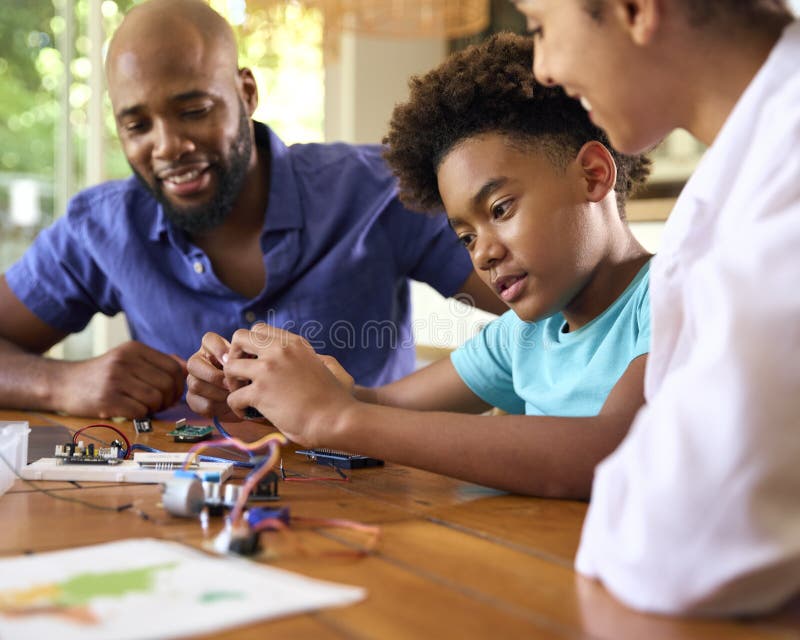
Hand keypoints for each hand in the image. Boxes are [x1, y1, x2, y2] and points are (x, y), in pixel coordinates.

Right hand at [54, 341, 185, 418]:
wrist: (64, 383)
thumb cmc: (104, 374)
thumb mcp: (128, 359)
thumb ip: (157, 361)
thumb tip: (186, 368)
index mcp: (134, 349)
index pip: (174, 367)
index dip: (178, 384)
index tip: (171, 393)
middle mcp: (125, 361)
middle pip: (167, 384)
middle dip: (169, 399)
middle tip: (159, 404)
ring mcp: (115, 380)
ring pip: (155, 398)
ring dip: (154, 408)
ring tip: (143, 406)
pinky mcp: (106, 399)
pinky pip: (139, 411)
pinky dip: (140, 415)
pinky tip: (130, 410)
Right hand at [185, 332, 240, 421]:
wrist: (247, 400)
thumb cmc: (249, 376)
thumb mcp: (249, 364)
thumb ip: (242, 357)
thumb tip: (230, 361)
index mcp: (211, 349)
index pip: (208, 340)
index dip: (218, 348)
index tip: (230, 360)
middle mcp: (198, 362)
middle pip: (193, 364)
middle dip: (214, 375)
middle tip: (231, 383)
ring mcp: (193, 381)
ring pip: (196, 384)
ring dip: (218, 392)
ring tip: (234, 395)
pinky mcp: (194, 400)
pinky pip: (201, 403)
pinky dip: (218, 407)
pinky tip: (230, 406)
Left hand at [222, 324, 355, 446]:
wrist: (336, 419)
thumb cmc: (336, 399)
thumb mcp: (328, 366)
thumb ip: (314, 356)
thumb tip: (314, 356)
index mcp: (294, 343)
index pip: (259, 329)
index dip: (251, 346)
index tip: (255, 363)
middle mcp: (279, 351)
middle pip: (239, 338)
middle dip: (234, 356)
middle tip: (242, 376)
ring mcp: (268, 370)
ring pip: (230, 367)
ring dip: (232, 383)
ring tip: (243, 396)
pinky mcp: (261, 393)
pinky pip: (233, 397)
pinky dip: (236, 407)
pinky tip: (247, 414)